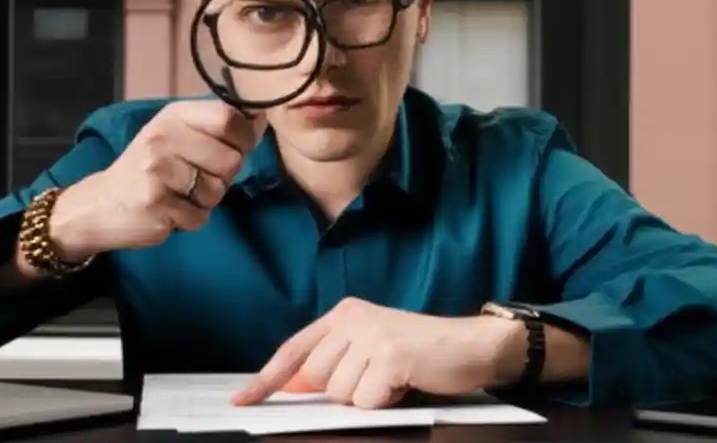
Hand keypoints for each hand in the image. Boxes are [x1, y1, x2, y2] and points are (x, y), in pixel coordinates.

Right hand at [47, 100, 266, 259]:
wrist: (98, 204)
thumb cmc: (148, 167)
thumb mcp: (176, 135)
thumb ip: (218, 128)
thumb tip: (261, 118)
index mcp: (173, 116)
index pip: (227, 117)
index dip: (245, 136)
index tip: (239, 147)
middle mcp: (163, 139)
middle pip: (231, 159)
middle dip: (225, 176)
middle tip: (199, 178)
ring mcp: (158, 172)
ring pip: (217, 191)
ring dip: (206, 200)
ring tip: (180, 194)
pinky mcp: (156, 204)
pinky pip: (200, 217)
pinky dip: (191, 220)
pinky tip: (169, 210)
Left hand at [230, 297, 525, 408]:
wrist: (473, 345)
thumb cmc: (423, 354)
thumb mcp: (373, 349)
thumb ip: (337, 362)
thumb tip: (299, 387)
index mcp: (344, 313)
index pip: (294, 349)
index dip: (266, 378)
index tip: (243, 400)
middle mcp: (353, 318)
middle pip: (318, 379)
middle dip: (347, 391)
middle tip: (380, 378)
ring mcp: (370, 335)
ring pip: (341, 394)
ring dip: (370, 398)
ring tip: (396, 378)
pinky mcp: (389, 355)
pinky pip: (367, 401)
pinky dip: (387, 402)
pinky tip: (406, 382)